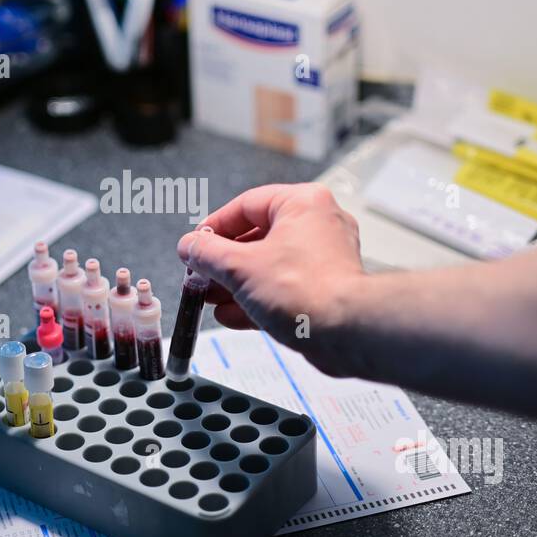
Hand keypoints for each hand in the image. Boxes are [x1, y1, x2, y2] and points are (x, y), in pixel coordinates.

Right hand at [177, 183, 365, 376]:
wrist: (347, 332)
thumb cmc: (306, 290)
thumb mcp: (239, 267)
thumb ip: (207, 254)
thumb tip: (189, 246)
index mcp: (302, 203)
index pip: (246, 204)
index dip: (214, 226)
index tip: (195, 244)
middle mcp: (317, 225)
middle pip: (257, 237)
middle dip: (223, 263)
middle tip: (200, 275)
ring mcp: (324, 258)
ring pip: (269, 265)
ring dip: (236, 284)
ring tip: (211, 299)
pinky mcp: (325, 288)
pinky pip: (284, 287)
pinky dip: (258, 298)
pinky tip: (233, 315)